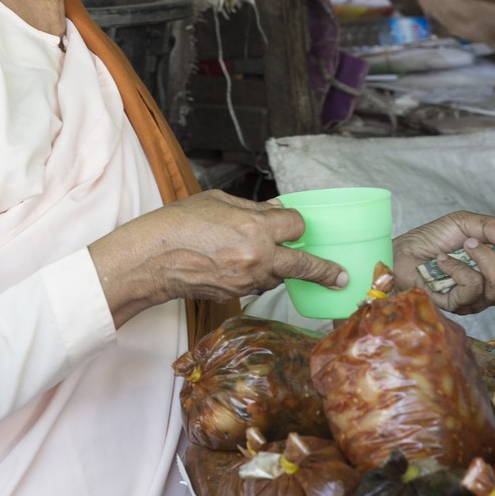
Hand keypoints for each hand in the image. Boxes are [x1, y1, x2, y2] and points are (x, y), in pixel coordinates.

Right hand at [89, 190, 346, 327]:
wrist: (153, 258)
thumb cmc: (179, 223)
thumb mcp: (217, 201)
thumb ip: (251, 207)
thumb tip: (275, 209)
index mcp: (255, 227)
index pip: (295, 225)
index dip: (295, 223)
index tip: (294, 223)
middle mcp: (258, 257)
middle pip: (304, 264)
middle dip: (325, 270)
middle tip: (342, 276)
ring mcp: (248, 280)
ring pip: (278, 276)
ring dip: (278, 267)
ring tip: (263, 257)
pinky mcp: (236, 295)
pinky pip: (256, 284)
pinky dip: (256, 275)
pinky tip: (239, 264)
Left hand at [393, 211, 494, 314]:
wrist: (400, 253)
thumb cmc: (431, 240)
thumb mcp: (462, 223)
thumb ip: (488, 226)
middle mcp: (493, 286)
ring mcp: (477, 299)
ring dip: (485, 258)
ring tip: (466, 245)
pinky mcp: (458, 305)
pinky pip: (471, 288)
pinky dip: (458, 268)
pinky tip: (444, 260)